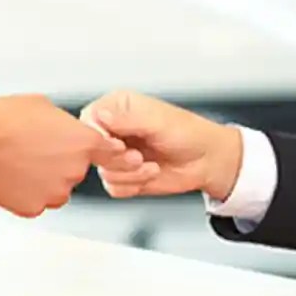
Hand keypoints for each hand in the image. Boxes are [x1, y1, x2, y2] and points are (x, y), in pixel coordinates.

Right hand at [0, 95, 133, 217]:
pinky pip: (37, 199)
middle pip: (76, 168)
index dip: (115, 154)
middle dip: (60, 160)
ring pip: (57, 186)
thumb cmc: (2, 121)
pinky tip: (11, 174)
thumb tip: (61, 126)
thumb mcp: (40, 104)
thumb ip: (62, 121)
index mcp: (81, 141)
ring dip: (44, 177)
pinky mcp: (35, 207)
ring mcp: (55, 192)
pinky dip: (27, 191)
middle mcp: (73, 170)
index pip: (113, 153)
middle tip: (34, 147)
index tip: (124, 159)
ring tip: (18, 160)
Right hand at [80, 91, 242, 200]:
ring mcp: (117, 155)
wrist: (208, 161)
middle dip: (117, 159)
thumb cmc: (189, 134)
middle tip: (137, 156)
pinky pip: (113, 187)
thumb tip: (100, 115)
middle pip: (92, 150)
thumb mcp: (158, 121)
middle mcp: (114, 130)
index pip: (88, 120)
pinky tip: (150, 174)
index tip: (119, 144)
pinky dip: (133, 186)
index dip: (99, 137)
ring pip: (103, 171)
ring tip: (150, 165)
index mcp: (117, 107)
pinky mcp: (124, 175)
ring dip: (130, 174)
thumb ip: (127, 118)